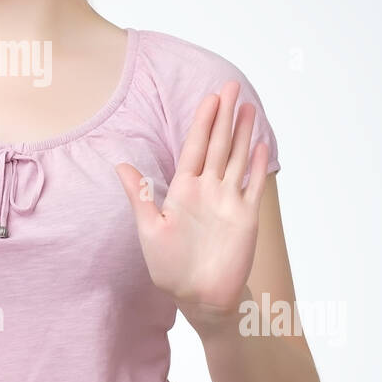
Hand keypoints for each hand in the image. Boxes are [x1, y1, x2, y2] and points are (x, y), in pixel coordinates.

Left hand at [115, 79, 269, 318]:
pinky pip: (254, 186)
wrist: (198, 296)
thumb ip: (139, 196)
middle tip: (232, 85)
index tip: (209, 98)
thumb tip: (119, 165)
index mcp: (183, 189)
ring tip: (250, 108)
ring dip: (245, 134)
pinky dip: (259, 166)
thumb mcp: (149, 229)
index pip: (195, 147)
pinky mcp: (246, 217)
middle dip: (225, 116)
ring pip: (238, 159)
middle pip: (219, 145)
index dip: (203, 122)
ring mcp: (228, 201)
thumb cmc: (170, 267)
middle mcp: (208, 189)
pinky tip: (262, 145)